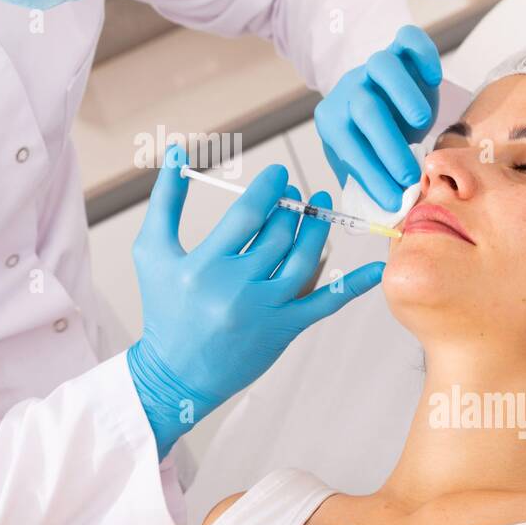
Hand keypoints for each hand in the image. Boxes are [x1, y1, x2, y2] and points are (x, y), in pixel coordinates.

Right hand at [126, 145, 383, 458]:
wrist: (175, 374)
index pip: (249, 214)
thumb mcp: (152, 251)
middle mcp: (236, 287)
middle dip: (292, 206)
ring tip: (320, 207)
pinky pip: (324, 303)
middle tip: (295, 191)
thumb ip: (165, 198)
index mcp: (204, 264)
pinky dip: (351, 285)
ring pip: (304, 259)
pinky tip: (373, 269)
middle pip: (279, 234)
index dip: (270, 187)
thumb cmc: (164, 307)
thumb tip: (175, 150)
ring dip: (317, 228)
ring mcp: (264, 310)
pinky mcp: (284, 330)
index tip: (279, 173)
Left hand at [315, 24, 441, 210]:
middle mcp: (351, 90)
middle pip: (366, 110)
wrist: (372, 94)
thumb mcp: (360, 162)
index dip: (372, 175)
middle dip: (388, 146)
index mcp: (334, 121)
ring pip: (383, 69)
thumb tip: (384, 218)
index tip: (394, 200)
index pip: (349, 147)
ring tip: (421, 123)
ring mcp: (374, 67)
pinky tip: (434, 78)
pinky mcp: (400, 50)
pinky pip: (408, 40)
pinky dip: (422, 54)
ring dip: (403, 96)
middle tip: (410, 175)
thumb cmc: (370, 139)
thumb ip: (368, 185)